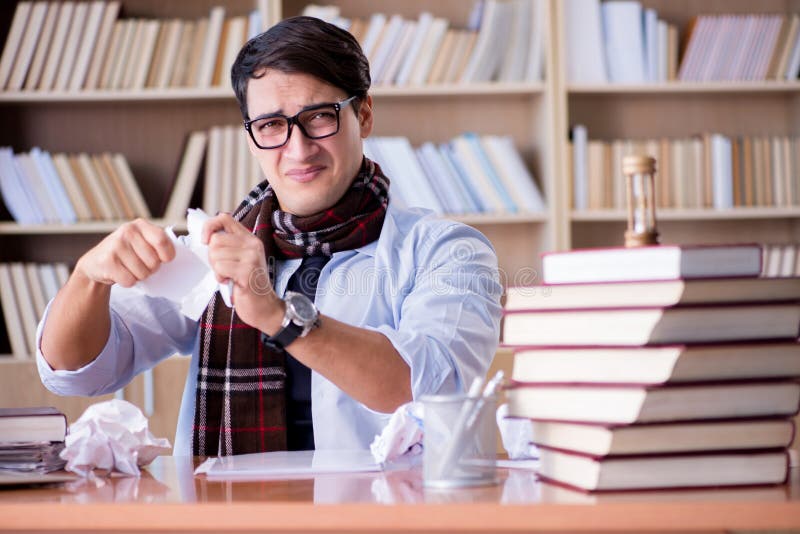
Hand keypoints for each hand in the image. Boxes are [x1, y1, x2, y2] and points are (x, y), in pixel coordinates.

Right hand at [75, 218, 175, 286]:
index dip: (167, 255)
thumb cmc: (127, 254)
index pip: (162, 241)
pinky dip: (128, 282)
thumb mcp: (142, 243)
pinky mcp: (107, 261)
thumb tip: (175, 258)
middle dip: (151, 269)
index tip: (164, 260)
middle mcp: (127, 231)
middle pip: (154, 261)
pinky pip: (129, 280)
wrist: (95, 263)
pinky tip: (120, 273)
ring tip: (129, 268)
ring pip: (142, 273)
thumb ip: (158, 244)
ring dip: (138, 276)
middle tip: (140, 265)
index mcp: (141, 225)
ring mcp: (116, 245)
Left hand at [203, 213, 283, 330]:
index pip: (224, 218)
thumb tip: (205, 238)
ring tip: (227, 276)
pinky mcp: (247, 271)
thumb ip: (227, 246)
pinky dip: (220, 277)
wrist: (264, 307)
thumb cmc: (247, 285)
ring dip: (216, 269)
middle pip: (216, 240)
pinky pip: (220, 267)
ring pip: (215, 254)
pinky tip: (229, 282)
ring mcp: (252, 257)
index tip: (204, 241)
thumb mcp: (239, 260)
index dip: (209, 226)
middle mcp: (253, 244)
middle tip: (222, 269)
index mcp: (249, 238)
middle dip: (212, 256)